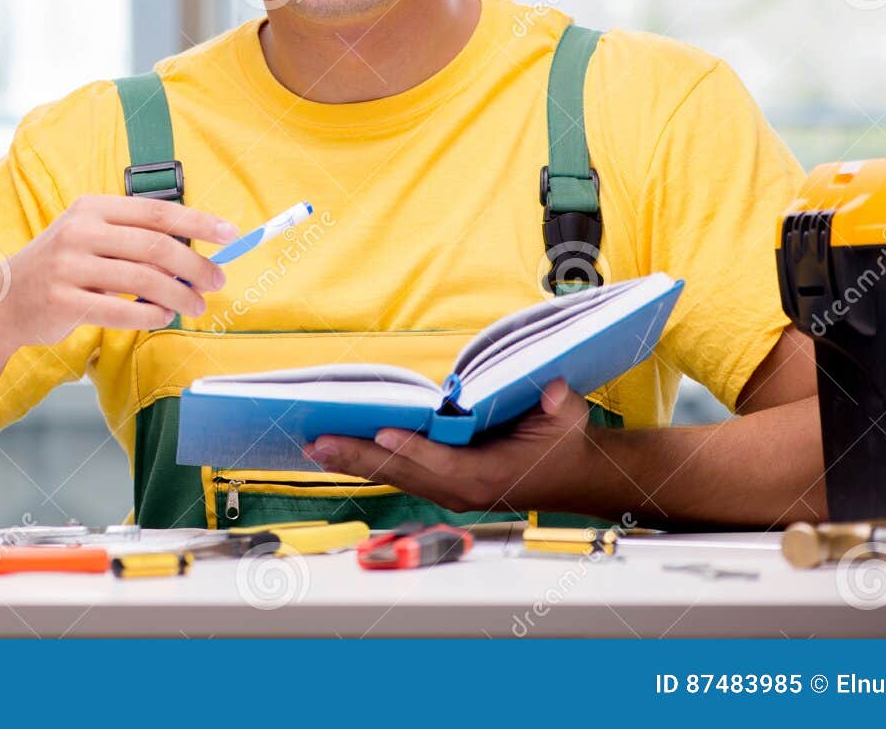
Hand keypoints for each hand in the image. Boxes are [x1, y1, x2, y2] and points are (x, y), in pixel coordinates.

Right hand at [0, 195, 237, 344]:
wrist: (2, 300)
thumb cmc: (60, 268)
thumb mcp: (88, 238)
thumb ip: (132, 240)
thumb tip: (194, 254)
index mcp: (91, 208)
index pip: (157, 212)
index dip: (199, 222)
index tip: (231, 235)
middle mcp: (79, 231)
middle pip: (155, 246)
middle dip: (195, 266)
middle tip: (217, 282)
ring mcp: (68, 266)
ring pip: (143, 280)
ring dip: (179, 296)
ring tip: (196, 307)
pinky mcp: (62, 301)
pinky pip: (120, 311)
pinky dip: (150, 316)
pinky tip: (162, 318)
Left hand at [302, 379, 606, 514]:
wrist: (571, 474)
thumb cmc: (565, 442)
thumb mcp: (568, 417)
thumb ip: (559, 405)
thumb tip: (552, 393)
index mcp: (490, 476)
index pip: (445, 464)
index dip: (413, 449)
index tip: (382, 432)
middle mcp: (462, 490)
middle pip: (404, 473)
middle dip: (360, 457)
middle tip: (319, 443)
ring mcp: (448, 492)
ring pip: (394, 477)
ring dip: (353, 462)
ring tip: (314, 448)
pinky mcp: (440, 485)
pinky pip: (398, 475)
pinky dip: (367, 462)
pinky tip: (337, 452)